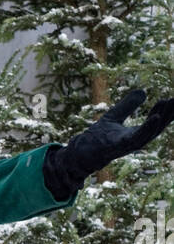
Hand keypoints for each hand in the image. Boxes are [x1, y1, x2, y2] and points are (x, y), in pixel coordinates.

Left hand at [43, 89, 173, 197]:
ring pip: (149, 133)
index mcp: (135, 134)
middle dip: (169, 115)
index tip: (172, 99)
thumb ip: (128, 105)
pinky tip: (155, 118)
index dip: (165, 112)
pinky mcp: (117, 148)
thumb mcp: (114, 116)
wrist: (79, 152)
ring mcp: (127, 145)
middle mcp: (134, 141)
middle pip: (156, 128)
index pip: (155, 122)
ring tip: (169, 104)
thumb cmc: (96, 138)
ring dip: (161, 119)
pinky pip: (136, 138)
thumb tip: (143, 91)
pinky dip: (146, 129)